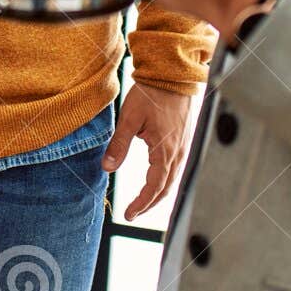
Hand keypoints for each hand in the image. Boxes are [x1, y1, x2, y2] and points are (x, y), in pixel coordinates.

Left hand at [102, 81, 191, 218]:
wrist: (172, 75)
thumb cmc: (151, 94)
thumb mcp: (129, 118)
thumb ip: (118, 144)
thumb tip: (106, 168)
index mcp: (165, 151)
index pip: (154, 188)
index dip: (141, 204)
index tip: (128, 215)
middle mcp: (177, 153)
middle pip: (165, 189)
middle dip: (149, 205)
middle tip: (133, 214)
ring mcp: (183, 147)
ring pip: (172, 180)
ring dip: (158, 195)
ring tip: (143, 204)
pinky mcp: (183, 141)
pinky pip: (176, 169)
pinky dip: (165, 182)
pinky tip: (157, 182)